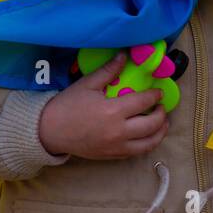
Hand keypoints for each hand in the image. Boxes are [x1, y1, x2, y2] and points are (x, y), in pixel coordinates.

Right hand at [39, 52, 168, 159]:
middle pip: (152, 125)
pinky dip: (146, 144)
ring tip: (162, 124)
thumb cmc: (67, 106)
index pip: (143, 102)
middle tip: (162, 107)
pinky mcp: (112, 156)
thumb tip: (124, 55)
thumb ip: (108, 70)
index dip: (155, 95)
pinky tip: (146, 136)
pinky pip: (136, 153)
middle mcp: (119, 132)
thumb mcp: (87, 84)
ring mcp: (116, 147)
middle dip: (162, 114)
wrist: (50, 131)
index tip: (158, 91)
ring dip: (160, 133)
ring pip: (148, 144)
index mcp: (113, 111)